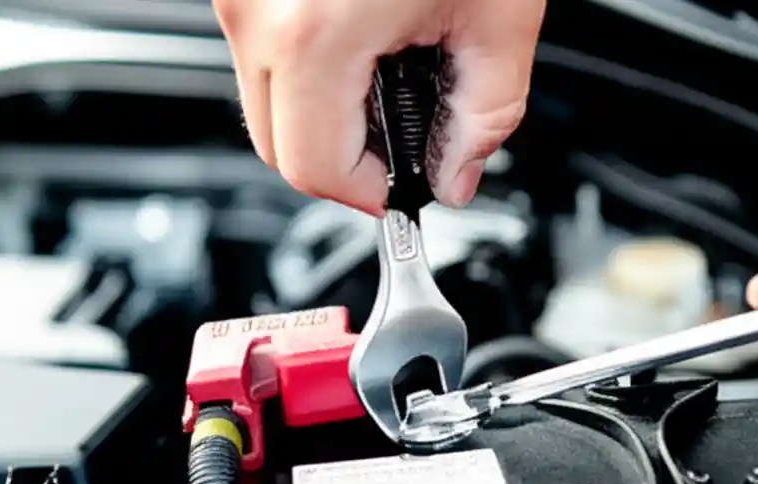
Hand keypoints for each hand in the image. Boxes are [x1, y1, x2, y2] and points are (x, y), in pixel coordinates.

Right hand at [213, 0, 545, 214]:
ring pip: (263, 93)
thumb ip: (484, 117)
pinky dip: (311, 60)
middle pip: (275, 140)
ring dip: (326, 106)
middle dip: (344, 157)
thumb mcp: (500, 15)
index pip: (313, 166)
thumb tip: (460, 172)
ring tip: (393, 62)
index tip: (403, 186)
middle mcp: (256, 7)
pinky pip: (262, 43)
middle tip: (404, 139)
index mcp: (315, 29)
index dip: (368, 191)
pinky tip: (366, 28)